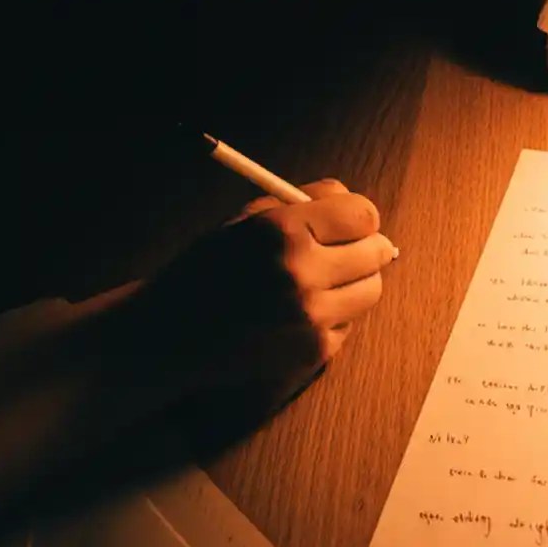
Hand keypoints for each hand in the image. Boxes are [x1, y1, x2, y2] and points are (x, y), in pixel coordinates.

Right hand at [124, 178, 394, 395]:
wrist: (171, 333)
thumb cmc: (209, 268)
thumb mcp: (246, 220)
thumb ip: (303, 202)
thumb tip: (351, 197)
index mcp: (282, 230)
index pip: (363, 215)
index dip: (361, 217)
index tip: (354, 223)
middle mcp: (301, 272)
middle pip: (376, 252)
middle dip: (366, 248)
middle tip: (352, 250)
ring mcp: (311, 315)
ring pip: (371, 290)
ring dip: (356, 283)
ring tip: (325, 281)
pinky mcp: (315, 350)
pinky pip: (350, 323)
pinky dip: (336, 316)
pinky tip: (303, 313)